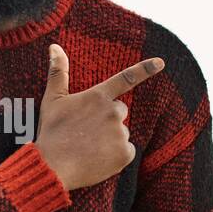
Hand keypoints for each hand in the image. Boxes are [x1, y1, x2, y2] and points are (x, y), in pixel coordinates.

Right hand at [35, 43, 164, 191]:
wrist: (52, 166)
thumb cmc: (51, 132)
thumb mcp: (52, 99)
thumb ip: (58, 72)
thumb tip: (54, 46)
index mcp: (98, 96)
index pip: (125, 79)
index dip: (145, 69)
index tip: (161, 62)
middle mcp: (113, 112)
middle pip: (119, 111)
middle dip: (108, 120)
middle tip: (86, 132)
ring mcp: (120, 133)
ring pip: (121, 133)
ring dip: (110, 140)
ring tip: (87, 148)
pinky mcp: (125, 153)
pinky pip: (126, 152)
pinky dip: (115, 157)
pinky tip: (97, 159)